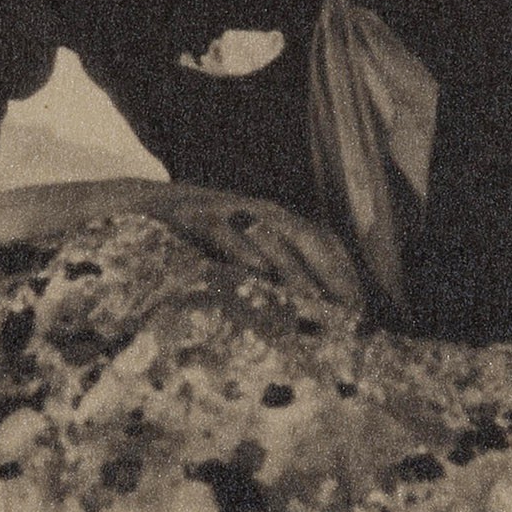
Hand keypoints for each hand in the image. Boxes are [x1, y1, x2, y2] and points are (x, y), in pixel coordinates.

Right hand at [153, 186, 369, 311]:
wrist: (151, 204)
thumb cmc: (205, 235)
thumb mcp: (244, 248)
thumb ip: (271, 271)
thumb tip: (305, 307)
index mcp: (278, 220)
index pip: (323, 240)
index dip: (344, 271)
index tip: (359, 305)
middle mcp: (263, 213)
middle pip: (308, 237)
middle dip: (331, 272)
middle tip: (346, 307)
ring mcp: (234, 213)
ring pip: (272, 237)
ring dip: (293, 268)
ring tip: (311, 298)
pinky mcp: (203, 218)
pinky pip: (228, 234)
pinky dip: (244, 251)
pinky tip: (257, 271)